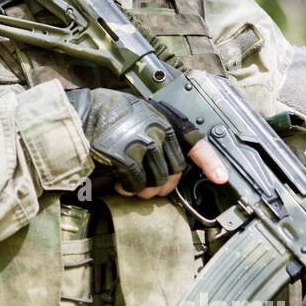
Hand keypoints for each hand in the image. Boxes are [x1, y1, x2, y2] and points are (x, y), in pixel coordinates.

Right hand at [64, 87, 227, 198]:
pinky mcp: (126, 156)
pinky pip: (136, 183)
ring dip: (145, 191)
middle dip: (164, 186)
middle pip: (175, 171)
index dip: (211, 163)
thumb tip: (173, 164)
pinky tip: (120, 185)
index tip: (222, 179)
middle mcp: (158, 131)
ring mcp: (143, 144)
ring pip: (157, 181)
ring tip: (132, 187)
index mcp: (165, 121)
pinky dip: (128, 189)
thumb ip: (160, 134)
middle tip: (151, 190)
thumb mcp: (143, 115)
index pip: (195, 144)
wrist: (83, 114)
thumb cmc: (111, 115)